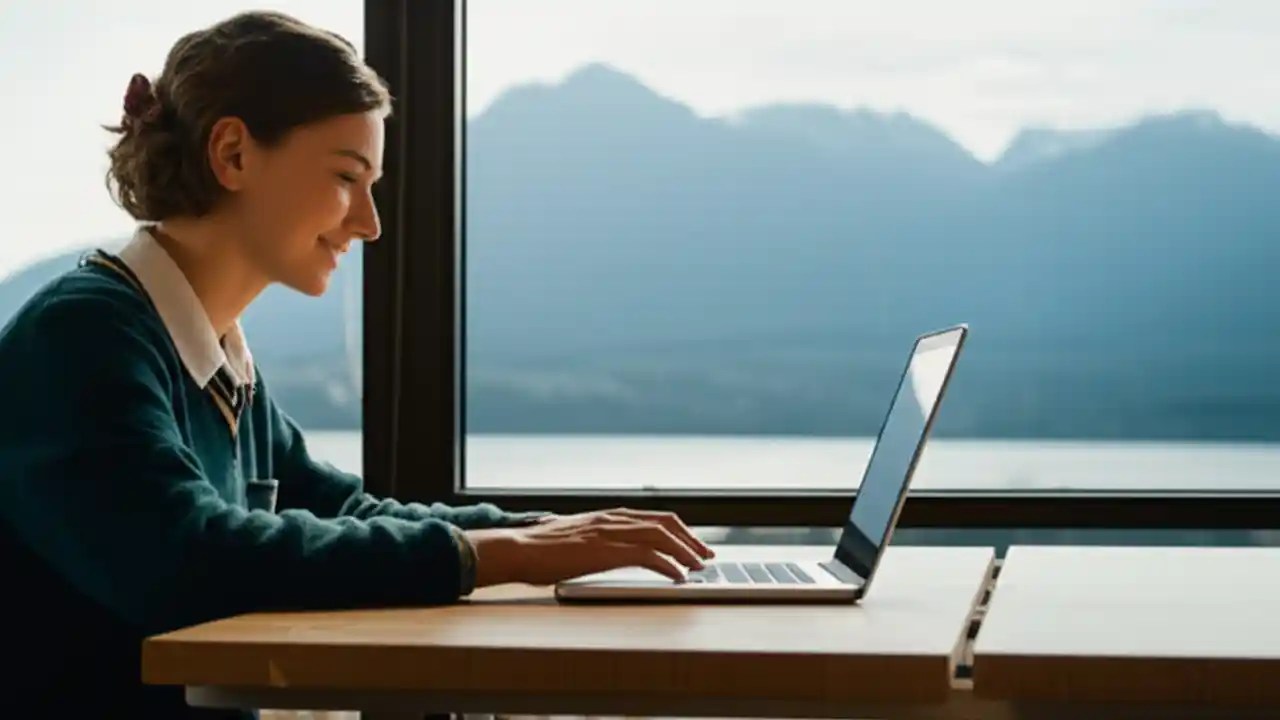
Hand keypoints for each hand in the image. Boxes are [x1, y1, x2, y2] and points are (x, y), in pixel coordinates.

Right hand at [467, 508, 714, 586]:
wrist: (519, 548)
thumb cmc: (540, 549)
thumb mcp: (575, 539)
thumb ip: (596, 541)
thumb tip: (609, 552)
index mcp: (607, 516)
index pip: (653, 517)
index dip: (678, 530)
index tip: (692, 542)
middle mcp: (613, 519)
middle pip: (665, 523)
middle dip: (690, 539)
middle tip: (705, 555)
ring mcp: (610, 533)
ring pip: (662, 536)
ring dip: (685, 552)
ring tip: (698, 567)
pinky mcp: (607, 550)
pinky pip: (648, 556)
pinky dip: (668, 565)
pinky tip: (677, 577)